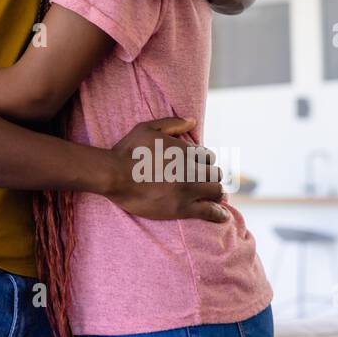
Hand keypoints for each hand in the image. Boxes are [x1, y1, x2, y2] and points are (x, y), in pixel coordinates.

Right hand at [101, 117, 228, 222]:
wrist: (115, 176)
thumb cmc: (128, 151)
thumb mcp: (147, 128)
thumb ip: (172, 123)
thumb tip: (193, 121)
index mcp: (184, 151)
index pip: (207, 157)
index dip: (203, 161)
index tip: (197, 166)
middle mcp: (190, 170)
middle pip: (215, 173)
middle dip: (210, 175)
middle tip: (203, 180)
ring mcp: (188, 190)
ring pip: (216, 191)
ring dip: (215, 191)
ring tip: (211, 194)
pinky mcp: (182, 208)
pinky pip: (210, 211)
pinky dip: (219, 213)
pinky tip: (222, 215)